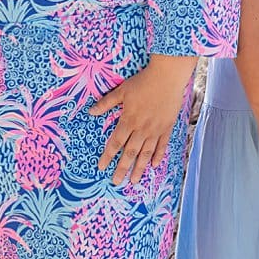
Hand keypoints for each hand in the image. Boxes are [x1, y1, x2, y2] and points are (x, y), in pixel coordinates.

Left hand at [88, 55, 196, 185]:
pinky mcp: (167, 127)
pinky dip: (158, 156)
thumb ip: (106, 103)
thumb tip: (90, 112)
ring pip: (146, 153)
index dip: (107, 156)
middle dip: (122, 168)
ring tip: (134, 180)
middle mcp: (142, 129)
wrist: (167, 77)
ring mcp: (156, 129)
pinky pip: (162, 145)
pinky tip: (154, 165)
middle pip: (130, 153)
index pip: (116, 143)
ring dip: (139, 168)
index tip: (101, 167)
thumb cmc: (143, 82)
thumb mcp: (122, 91)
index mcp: (129, 120)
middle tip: (116, 182)